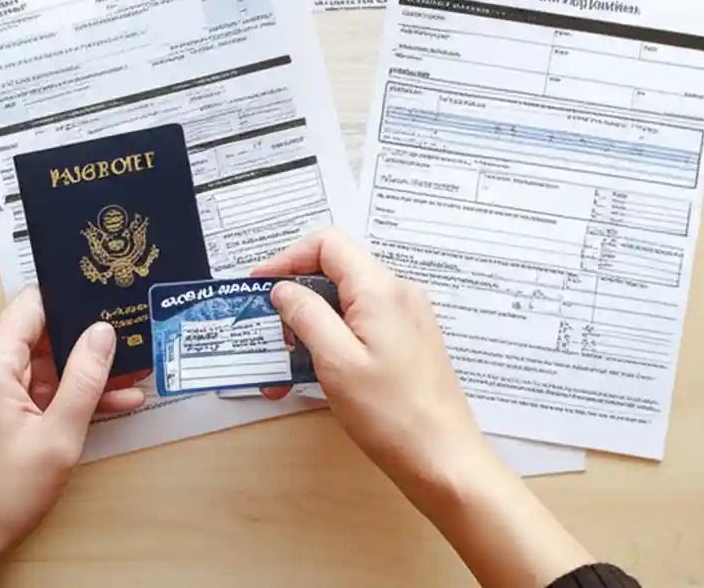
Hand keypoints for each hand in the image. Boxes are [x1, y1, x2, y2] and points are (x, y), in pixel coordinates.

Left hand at [0, 287, 146, 587]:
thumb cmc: (0, 495)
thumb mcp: (58, 436)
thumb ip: (85, 379)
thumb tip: (103, 332)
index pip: (32, 305)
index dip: (72, 301)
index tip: (106, 301)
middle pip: (36, 337)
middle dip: (84, 346)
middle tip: (129, 347)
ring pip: (33, 367)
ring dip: (76, 377)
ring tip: (128, 383)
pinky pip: (21, 390)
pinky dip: (55, 397)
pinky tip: (98, 407)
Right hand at [252, 229, 488, 498]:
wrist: (443, 458)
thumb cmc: (392, 414)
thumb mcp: (336, 361)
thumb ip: (306, 315)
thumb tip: (285, 289)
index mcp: (381, 290)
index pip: (328, 244)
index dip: (288, 257)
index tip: (260, 284)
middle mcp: (398, 294)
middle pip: (336, 272)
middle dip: (296, 298)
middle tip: (271, 334)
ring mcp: (406, 318)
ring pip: (345, 304)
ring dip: (310, 327)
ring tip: (285, 367)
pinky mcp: (408, 342)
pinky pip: (361, 326)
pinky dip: (332, 342)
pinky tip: (313, 375)